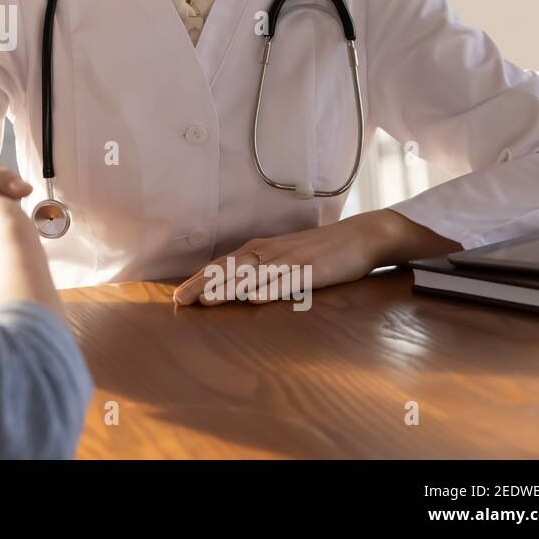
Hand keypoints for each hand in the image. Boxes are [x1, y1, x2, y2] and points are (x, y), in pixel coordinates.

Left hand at [172, 212, 392, 306]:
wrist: (359, 236)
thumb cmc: (318, 250)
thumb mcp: (283, 256)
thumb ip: (259, 269)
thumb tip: (231, 286)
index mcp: (261, 250)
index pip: (222, 265)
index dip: (199, 280)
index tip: (178, 295)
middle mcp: (270, 253)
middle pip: (231, 269)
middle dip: (204, 285)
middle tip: (180, 300)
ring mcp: (291, 261)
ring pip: (254, 276)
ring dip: (229, 288)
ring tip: (207, 301)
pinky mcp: (313, 271)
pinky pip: (288, 282)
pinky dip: (269, 290)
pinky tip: (254, 299)